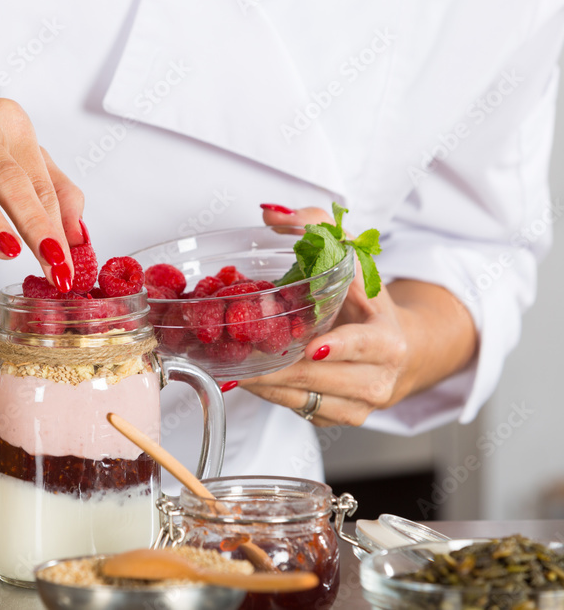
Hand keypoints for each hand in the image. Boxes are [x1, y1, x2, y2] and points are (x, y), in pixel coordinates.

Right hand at [0, 85, 82, 287]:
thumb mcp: (8, 153)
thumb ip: (49, 186)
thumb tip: (79, 234)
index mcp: (9, 122)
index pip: (40, 180)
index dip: (57, 225)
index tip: (67, 265)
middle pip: (11, 179)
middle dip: (35, 224)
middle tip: (54, 262)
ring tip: (9, 251)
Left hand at [236, 205, 476, 426]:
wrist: (399, 348)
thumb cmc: (369, 302)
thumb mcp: (354, 258)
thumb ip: (318, 227)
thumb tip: (272, 213)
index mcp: (389, 341)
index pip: (366, 347)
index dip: (340, 348)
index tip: (313, 349)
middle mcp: (378, 379)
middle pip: (320, 377)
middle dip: (277, 368)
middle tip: (237, 355)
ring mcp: (359, 406)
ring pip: (303, 399)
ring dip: (265, 384)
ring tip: (231, 366)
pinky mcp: (338, 420)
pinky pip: (298, 410)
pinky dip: (270, 394)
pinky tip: (248, 377)